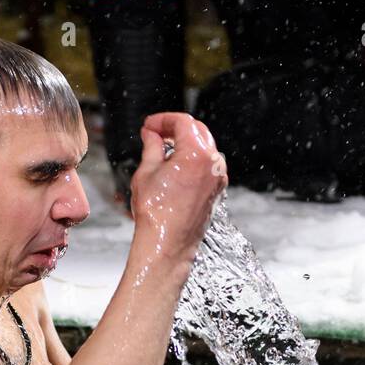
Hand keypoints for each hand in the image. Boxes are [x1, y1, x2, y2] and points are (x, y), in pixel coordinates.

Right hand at [130, 112, 227, 259]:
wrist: (167, 244)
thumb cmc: (156, 213)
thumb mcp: (147, 172)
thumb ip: (151, 147)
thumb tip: (151, 135)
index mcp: (196, 154)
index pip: (182, 122)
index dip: (163, 120)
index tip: (149, 126)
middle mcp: (213, 164)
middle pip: (197, 131)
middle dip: (175, 128)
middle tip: (154, 133)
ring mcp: (217, 178)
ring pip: (205, 147)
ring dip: (185, 143)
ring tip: (163, 150)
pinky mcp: (216, 191)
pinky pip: (207, 165)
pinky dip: (193, 159)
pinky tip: (175, 166)